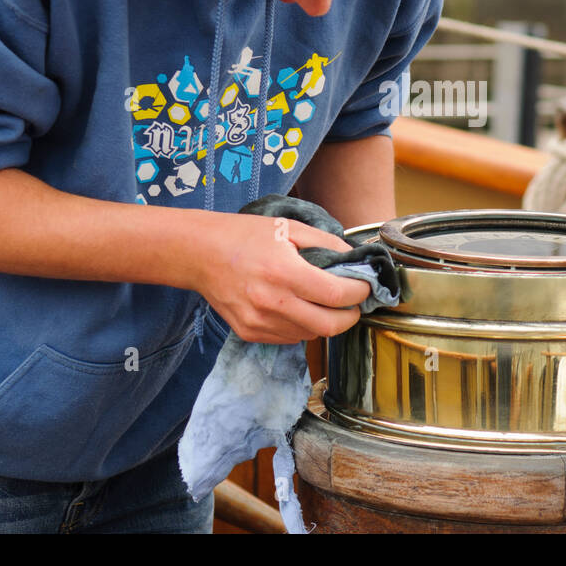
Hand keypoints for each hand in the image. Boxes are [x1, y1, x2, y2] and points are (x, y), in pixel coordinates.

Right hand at [194, 212, 370, 343]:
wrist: (199, 254)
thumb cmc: (244, 236)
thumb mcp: (288, 227)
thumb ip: (326, 243)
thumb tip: (354, 259)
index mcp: (284, 273)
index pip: (337, 295)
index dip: (360, 293)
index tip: (365, 287)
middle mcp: (272, 303)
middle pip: (329, 326)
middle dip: (350, 317)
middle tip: (354, 304)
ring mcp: (259, 322)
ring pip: (310, 334)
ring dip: (325, 322)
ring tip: (324, 303)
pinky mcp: (250, 333)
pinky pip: (289, 338)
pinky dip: (302, 326)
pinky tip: (297, 307)